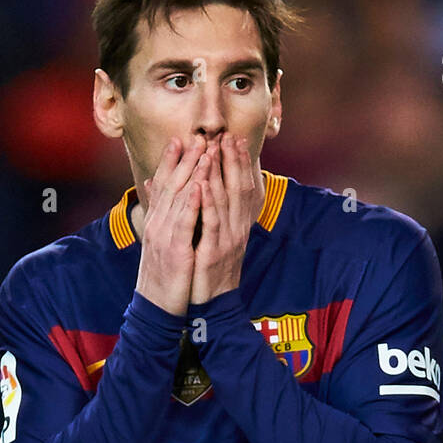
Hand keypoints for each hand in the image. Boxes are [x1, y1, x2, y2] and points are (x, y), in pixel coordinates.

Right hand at [135, 136, 206, 316]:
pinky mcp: (175, 251)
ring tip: (204, 150)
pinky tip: (200, 186)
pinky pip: (184, 223)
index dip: (171, 161)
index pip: (163, 185)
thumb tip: (153, 189)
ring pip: (179, 198)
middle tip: (198, 135)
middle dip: (185, 158)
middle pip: (172, 185)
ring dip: (192, 172)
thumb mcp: (159, 244)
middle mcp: (158, 224)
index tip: (181, 139)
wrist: (155, 307)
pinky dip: (191, 203)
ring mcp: (165, 236)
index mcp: (156, 222)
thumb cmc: (162, 276)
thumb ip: (159, 216)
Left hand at [189, 134, 256, 304]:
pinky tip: (202, 183)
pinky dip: (207, 202)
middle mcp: (236, 231)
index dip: (239, 163)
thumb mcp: (214, 240)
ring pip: (224, 201)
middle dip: (233, 161)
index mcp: (236, 226)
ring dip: (219, 174)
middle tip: (229, 135)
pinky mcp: (214, 253)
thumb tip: (207, 191)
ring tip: (214, 149)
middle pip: (238, 189)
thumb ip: (212, 216)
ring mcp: (227, 242)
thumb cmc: (208, 272)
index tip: (234, 139)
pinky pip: (211, 223)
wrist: (210, 307)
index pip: (241, 188)